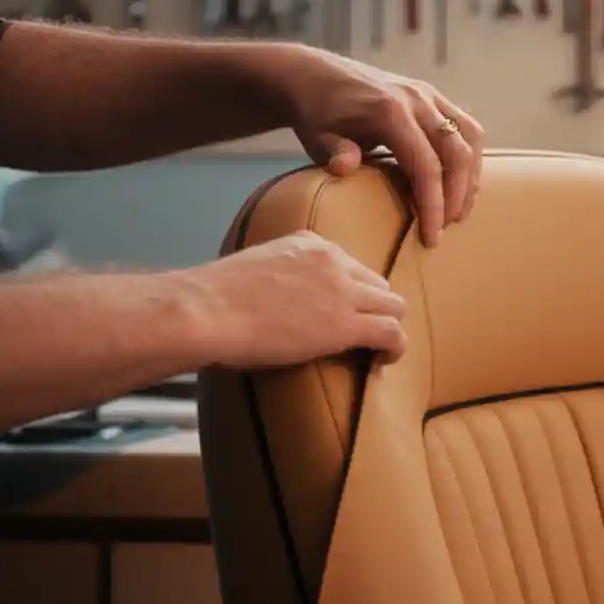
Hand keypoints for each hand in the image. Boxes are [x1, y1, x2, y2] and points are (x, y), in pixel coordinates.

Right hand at [188, 231, 406, 368]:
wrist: (207, 310)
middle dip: (373, 308)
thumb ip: (279, 274)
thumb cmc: (216, 298)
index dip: (351, 292)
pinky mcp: (346, 324)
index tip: (341, 311)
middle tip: (361, 333)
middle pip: (377, 283)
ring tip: (376, 349)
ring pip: (393, 306)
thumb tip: (276, 299)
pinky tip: (385, 360)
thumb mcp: (256, 267)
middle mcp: (333, 260)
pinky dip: (395, 347)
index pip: (349, 265)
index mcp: (309, 243)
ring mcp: (343, 291)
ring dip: (387, 326)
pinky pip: (392, 332)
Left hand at [277, 47, 484, 247]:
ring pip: (470, 137)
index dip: (434, 205)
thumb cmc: (315, 113)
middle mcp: (417, 99)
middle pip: (457, 153)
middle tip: (446, 227)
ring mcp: (428, 94)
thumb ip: (334, 151)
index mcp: (390, 111)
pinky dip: (469, 156)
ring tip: (458, 209)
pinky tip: (460, 181)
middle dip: (458, 197)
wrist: (314, 75)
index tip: (432, 238)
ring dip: (470, 177)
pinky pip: (466, 126)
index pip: (426, 165)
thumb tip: (345, 167)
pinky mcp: (432, 96)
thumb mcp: (316, 136)